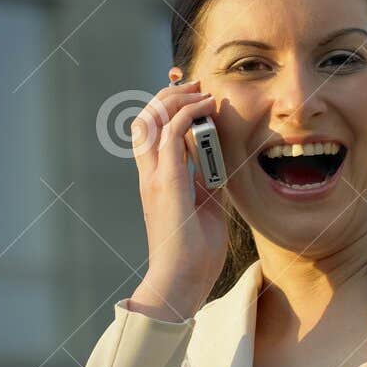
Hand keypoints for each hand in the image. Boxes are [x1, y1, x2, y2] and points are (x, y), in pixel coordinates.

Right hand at [124, 75, 229, 321]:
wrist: (183, 281)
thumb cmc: (195, 253)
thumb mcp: (208, 207)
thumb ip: (208, 182)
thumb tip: (220, 163)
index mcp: (157, 181)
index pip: (153, 133)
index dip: (168, 107)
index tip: (194, 94)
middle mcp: (150, 176)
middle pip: (145, 120)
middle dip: (168, 95)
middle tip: (196, 84)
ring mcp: (154, 179)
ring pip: (151, 121)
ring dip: (176, 99)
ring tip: (200, 91)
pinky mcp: (166, 184)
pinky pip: (171, 136)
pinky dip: (186, 114)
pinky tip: (205, 108)